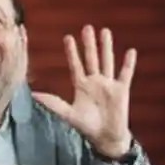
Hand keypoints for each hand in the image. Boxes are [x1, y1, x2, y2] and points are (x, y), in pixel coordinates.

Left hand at [33, 26, 135, 159]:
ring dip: (106, 47)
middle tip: (87, 27)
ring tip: (105, 31)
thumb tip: (33, 94)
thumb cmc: (87, 126)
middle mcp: (95, 81)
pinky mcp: (121, 90)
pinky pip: (125, 74)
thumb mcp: (69, 114)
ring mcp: (108, 84)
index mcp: (81, 85)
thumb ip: (53, 103)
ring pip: (107, 61)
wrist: (106, 136)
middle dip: (89, 43)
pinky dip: (129, 63)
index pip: (76, 64)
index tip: (68, 37)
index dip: (72, 52)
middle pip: (91, 58)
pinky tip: (131, 51)